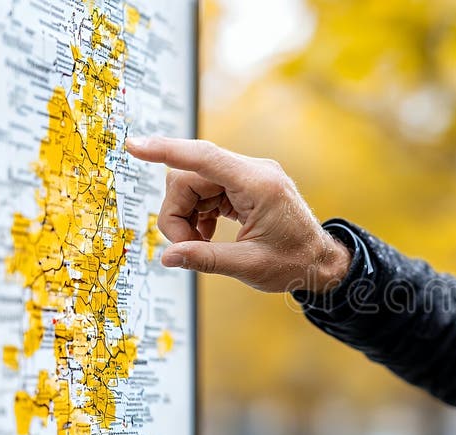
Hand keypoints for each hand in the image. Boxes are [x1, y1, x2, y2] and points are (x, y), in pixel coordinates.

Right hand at [125, 137, 351, 293]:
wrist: (320, 261)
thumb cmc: (294, 263)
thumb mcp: (250, 266)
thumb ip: (207, 259)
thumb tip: (168, 257)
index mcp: (259, 184)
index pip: (204, 157)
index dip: (166, 150)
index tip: (135, 146)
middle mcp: (253, 172)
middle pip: (190, 177)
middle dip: (177, 212)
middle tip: (187, 247)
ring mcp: (249, 176)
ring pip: (193, 184)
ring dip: (186, 215)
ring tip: (199, 245)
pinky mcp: (244, 185)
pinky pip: (206, 190)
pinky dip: (197, 213)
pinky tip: (205, 236)